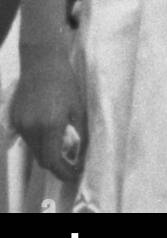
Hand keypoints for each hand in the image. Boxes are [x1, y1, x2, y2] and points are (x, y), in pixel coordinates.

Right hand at [12, 47, 85, 182]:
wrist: (42, 64)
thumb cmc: (65, 83)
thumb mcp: (78, 108)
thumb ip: (80, 133)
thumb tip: (81, 153)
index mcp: (50, 125)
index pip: (53, 160)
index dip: (64, 171)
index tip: (75, 173)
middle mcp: (32, 128)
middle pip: (41, 159)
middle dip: (57, 166)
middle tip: (72, 166)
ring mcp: (21, 125)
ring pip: (33, 151)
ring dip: (48, 155)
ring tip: (64, 151)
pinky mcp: (15, 120)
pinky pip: (27, 140)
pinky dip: (39, 143)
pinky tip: (51, 137)